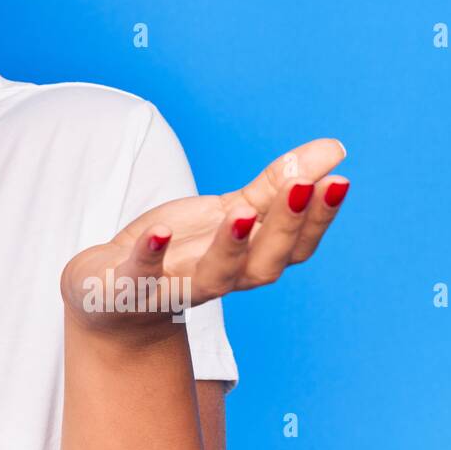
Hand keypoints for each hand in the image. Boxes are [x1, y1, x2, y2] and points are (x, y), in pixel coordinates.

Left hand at [61, 138, 349, 340]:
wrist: (112, 299)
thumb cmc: (179, 251)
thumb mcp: (227, 212)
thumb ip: (274, 187)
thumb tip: (334, 150)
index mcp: (248, 262)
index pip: (294, 246)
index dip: (317, 217)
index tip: (338, 180)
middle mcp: (220, 281)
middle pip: (263, 264)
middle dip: (284, 227)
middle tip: (302, 187)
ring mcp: (175, 288)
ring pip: (212, 277)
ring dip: (229, 247)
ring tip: (240, 213)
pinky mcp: (130, 287)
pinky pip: (142, 276)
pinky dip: (151, 256)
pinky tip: (159, 230)